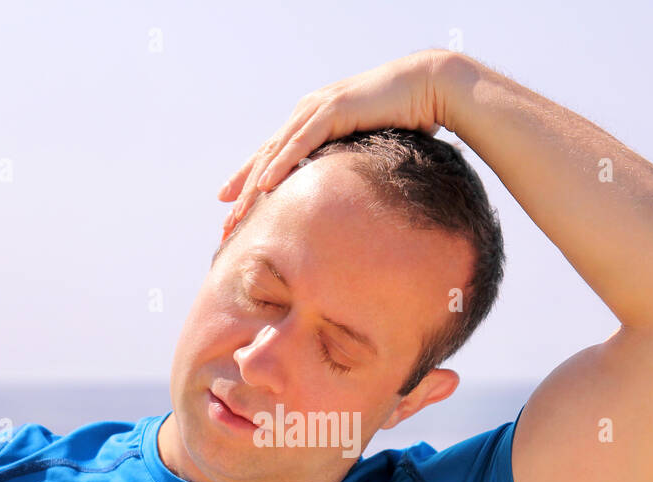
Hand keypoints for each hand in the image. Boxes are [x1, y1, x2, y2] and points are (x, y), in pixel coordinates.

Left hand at [217, 49, 450, 240]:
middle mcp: (307, 113)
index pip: (272, 155)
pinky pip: (300, 143)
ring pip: (276, 152)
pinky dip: (280, 164)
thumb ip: (348, 165)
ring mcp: (317, 109)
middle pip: (266, 156)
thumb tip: (346, 196)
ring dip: (254, 185)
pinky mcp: (332, 110)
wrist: (427, 89)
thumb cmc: (404, 119)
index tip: (231, 207)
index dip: (249, 181)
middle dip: (243, 191)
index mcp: (311, 121)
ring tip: (238, 213)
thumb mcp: (366, 148)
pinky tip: (265, 185)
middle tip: (225, 222)